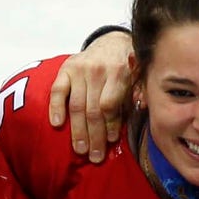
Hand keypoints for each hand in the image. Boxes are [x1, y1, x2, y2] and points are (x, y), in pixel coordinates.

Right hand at [50, 30, 139, 164]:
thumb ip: (140, 92)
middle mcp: (97, 70)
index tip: (111, 142)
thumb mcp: (139, 76)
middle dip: (94, 136)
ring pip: (76, 106)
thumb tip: (142, 107)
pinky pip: (57, 91)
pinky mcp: (65, 68)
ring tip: (80, 150)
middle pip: (93, 110)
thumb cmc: (127, 65)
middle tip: (94, 156)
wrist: (112, 41)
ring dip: (78, 131)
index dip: (110, 126)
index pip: (110, 105)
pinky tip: (57, 124)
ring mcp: (80, 69)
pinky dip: (55, 108)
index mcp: (118, 72)